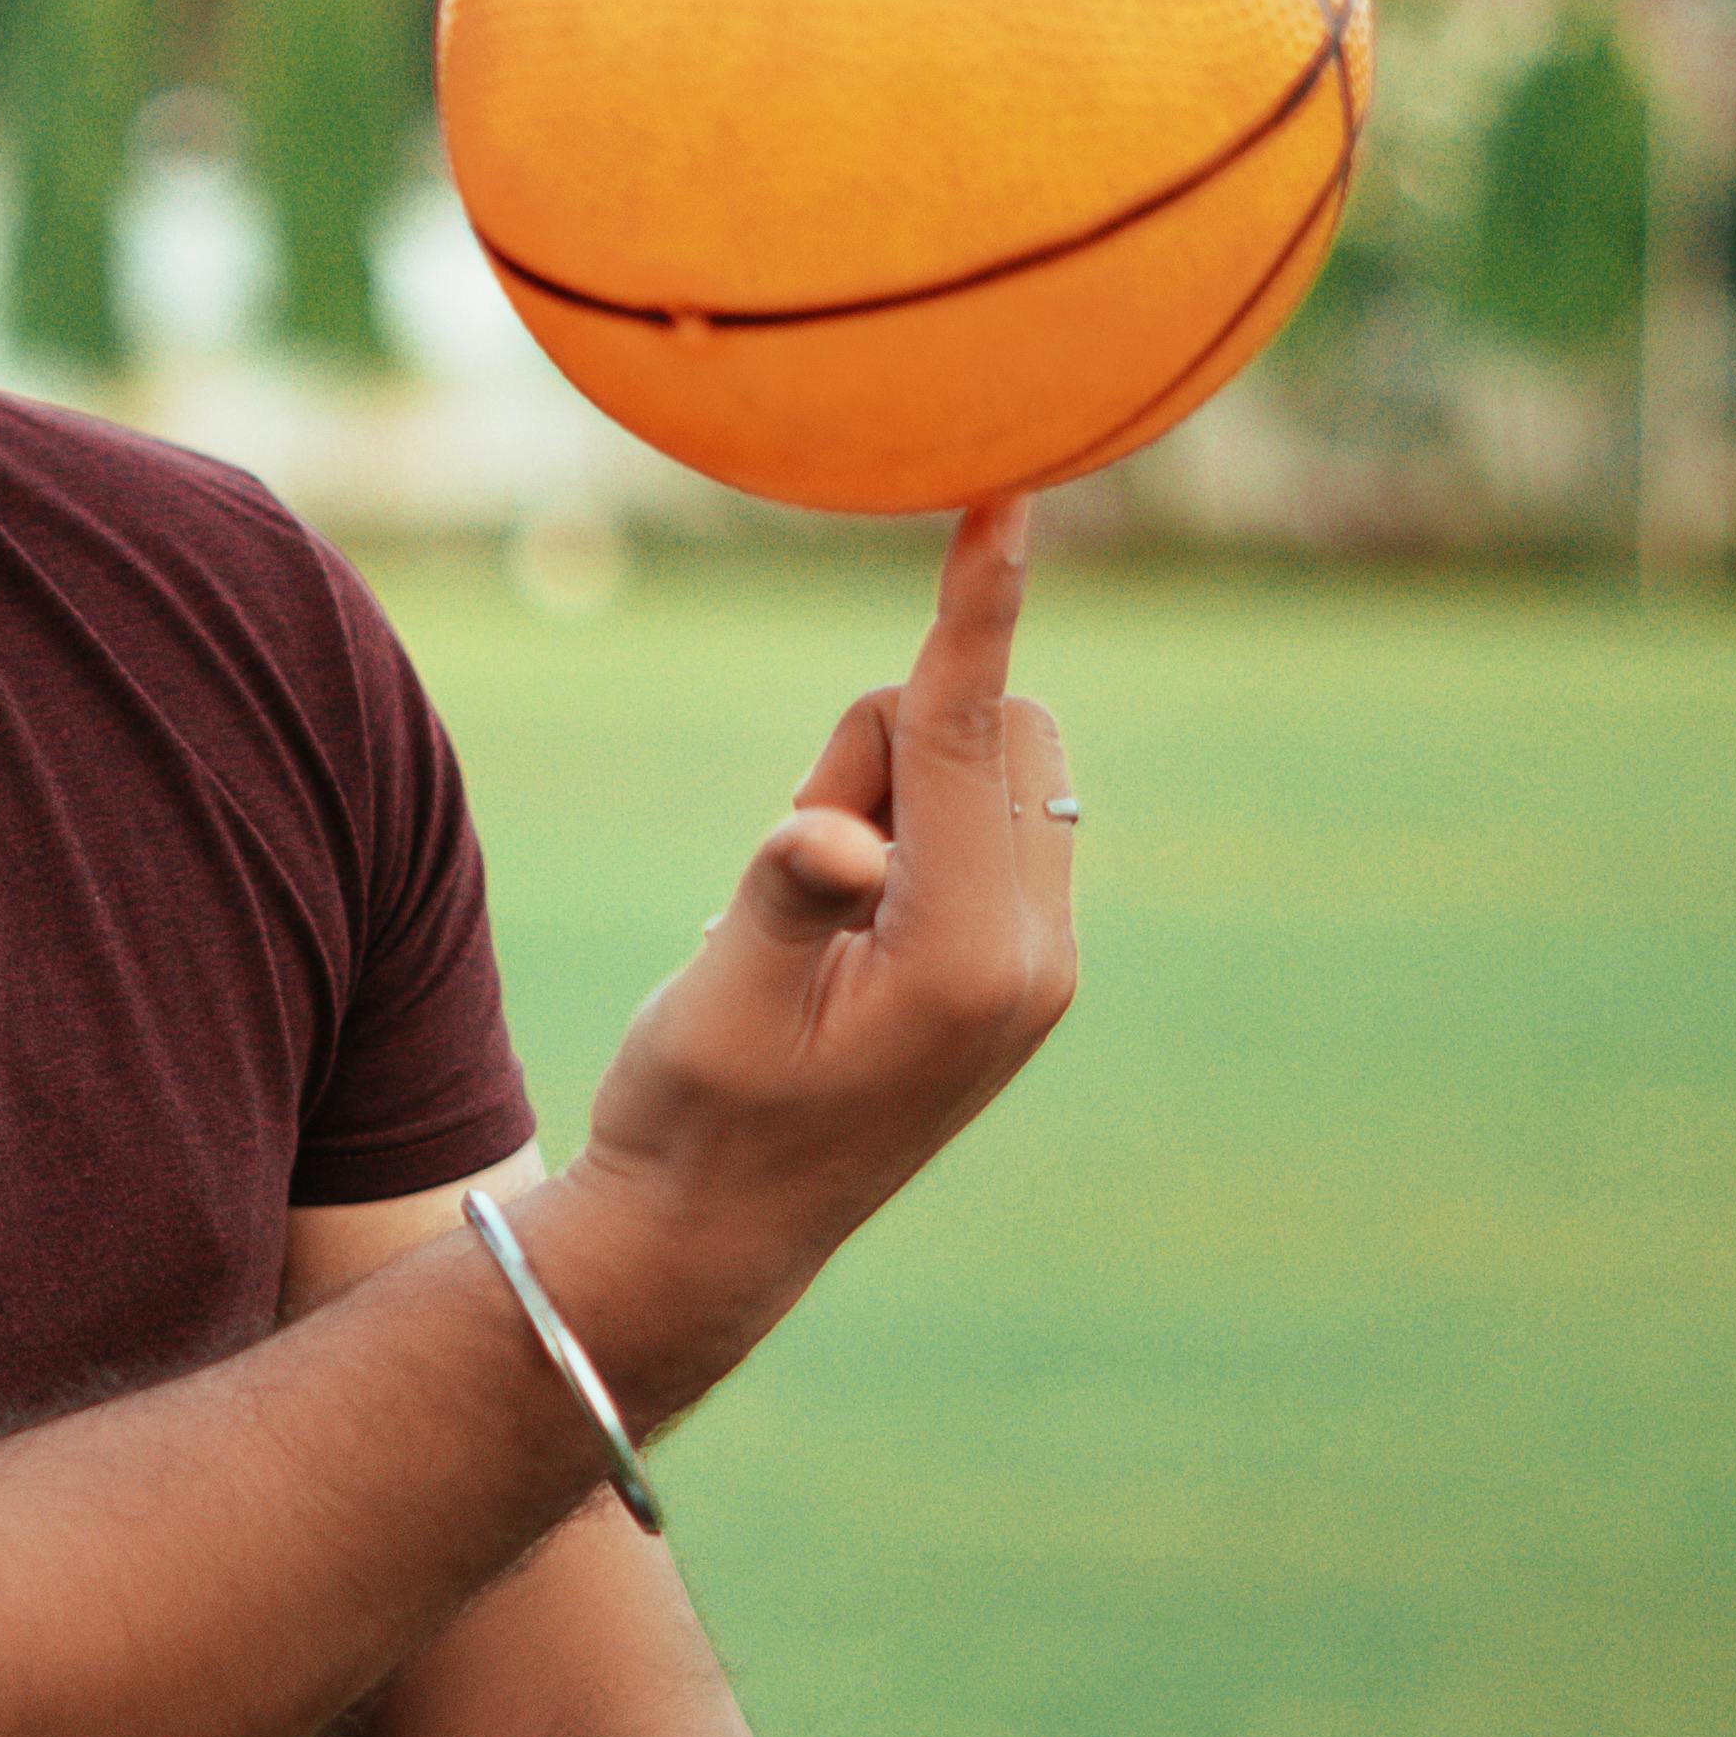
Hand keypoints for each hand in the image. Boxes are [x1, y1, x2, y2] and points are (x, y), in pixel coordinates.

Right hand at [545, 497, 1079, 1419]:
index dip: (975, 607)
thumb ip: (781, 895)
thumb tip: (837, 837)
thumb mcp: (720, 1005)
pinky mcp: (1020, 965)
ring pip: (986, 766)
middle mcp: (1032, 954)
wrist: (717, 1238)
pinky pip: (979, 820)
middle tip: (792, 870)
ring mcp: (1038, 963)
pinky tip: (849, 934)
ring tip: (810, 916)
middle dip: (885, 747)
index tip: (1008, 498)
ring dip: (889, 792)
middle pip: (994, 729)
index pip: (974, 734)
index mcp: (968, 956)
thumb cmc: (697, 1119)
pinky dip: (908, 832)